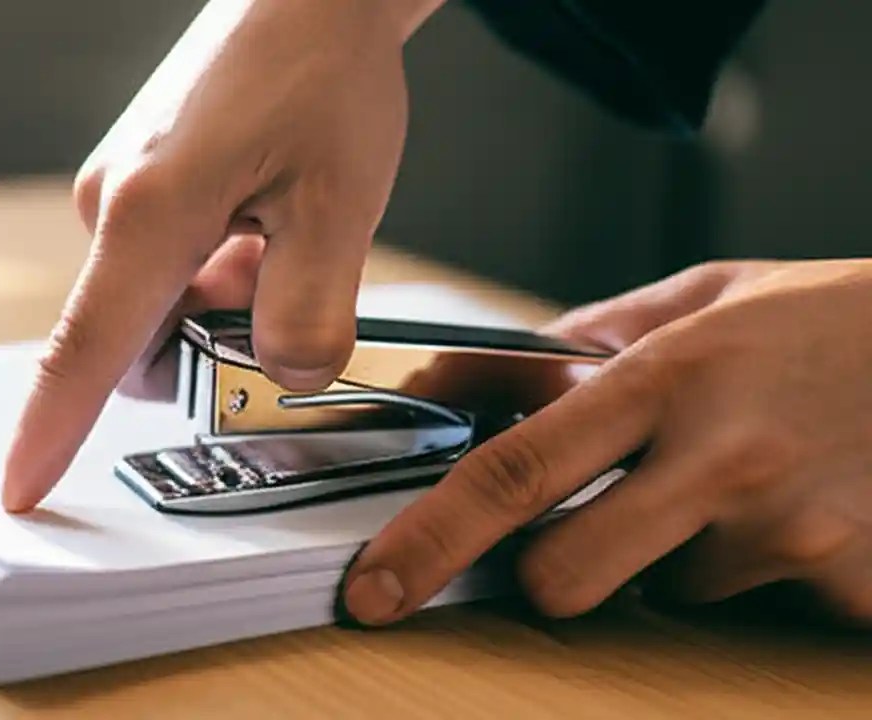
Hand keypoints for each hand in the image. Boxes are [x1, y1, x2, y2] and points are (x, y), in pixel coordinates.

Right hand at [3, 0, 445, 510]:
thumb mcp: (343, 204)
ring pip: (161, 306)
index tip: (19, 493)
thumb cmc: (322, 75)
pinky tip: (266, 213)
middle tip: (287, 279)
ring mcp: (117, 190)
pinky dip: (219, 267)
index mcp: (148, 212)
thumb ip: (308, 312)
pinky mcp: (136, 182)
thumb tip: (276, 376)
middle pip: (140, 341)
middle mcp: (110, 204)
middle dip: (211, 345)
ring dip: (223, 302)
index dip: (51, 431)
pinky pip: (167, 265)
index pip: (86, 352)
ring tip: (284, 230)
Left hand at [342, 259, 871, 624]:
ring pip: (671, 596)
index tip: (375, 589)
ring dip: (680, 558)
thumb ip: (576, 344)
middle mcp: (726, 456)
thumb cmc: (821, 323)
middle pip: (569, 577)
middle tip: (601, 519)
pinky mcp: (857, 583)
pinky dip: (756, 576)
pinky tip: (798, 511)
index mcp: (668, 376)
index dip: (430, 540)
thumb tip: (460, 377)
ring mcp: (796, 526)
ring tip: (740, 484)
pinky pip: (756, 610)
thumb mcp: (698, 302)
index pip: (517, 474)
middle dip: (557, 570)